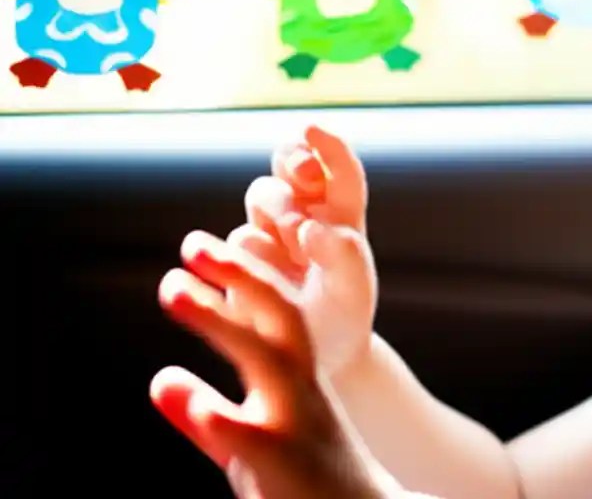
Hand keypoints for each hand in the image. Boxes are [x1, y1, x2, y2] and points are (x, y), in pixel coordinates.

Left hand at [150, 232, 398, 498]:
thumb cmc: (306, 490)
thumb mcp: (251, 444)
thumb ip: (203, 412)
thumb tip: (160, 380)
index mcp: (298, 384)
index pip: (277, 314)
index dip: (243, 275)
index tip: (202, 246)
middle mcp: (302, 394)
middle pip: (281, 317)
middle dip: (241, 274)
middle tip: (193, 242)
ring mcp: (293, 426)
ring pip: (267, 357)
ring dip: (220, 316)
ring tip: (172, 288)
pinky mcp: (278, 465)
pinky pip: (244, 434)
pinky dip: (211, 408)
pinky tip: (171, 384)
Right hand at [228, 125, 377, 376]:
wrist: (312, 356)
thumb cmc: (344, 312)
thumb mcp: (353, 286)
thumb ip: (342, 254)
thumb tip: (312, 227)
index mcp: (342, 213)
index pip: (339, 170)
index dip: (327, 146)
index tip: (313, 130)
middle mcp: (305, 214)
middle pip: (291, 166)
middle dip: (295, 162)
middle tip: (305, 175)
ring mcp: (269, 233)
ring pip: (262, 196)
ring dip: (276, 206)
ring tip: (296, 238)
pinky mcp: (238, 258)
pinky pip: (238, 240)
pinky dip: (252, 247)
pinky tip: (264, 272)